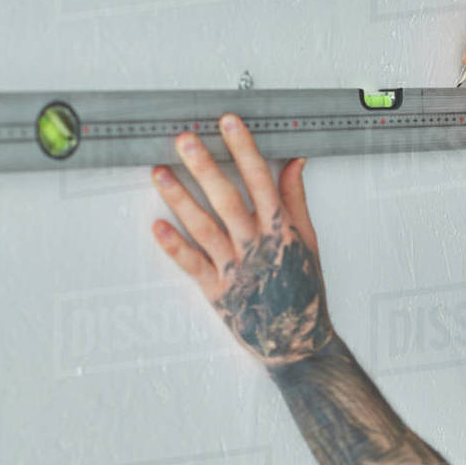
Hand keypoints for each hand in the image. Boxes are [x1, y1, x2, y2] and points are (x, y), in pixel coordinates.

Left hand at [149, 114, 334, 367]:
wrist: (299, 342)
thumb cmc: (304, 290)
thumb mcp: (308, 242)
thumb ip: (296, 200)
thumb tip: (295, 162)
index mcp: (281, 229)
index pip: (261, 180)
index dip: (244, 149)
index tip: (229, 122)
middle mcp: (257, 245)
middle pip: (228, 199)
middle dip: (205, 166)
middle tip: (185, 139)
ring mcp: (236, 269)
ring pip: (204, 227)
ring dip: (180, 198)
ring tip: (159, 172)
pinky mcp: (217, 292)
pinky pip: (193, 265)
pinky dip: (174, 246)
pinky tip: (157, 224)